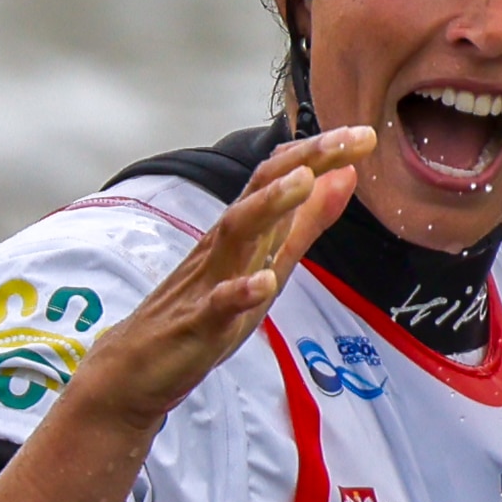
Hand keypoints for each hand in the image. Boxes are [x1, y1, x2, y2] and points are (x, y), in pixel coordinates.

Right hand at [68, 127, 371, 430]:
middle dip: (305, 160)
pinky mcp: (195, 324)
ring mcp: (208, 282)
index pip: (281, 177)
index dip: (321, 153)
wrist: (136, 367)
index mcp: (246, 231)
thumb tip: (344, 177)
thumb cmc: (204, 312)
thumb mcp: (267, 265)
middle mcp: (226, 245)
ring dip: (269, 205)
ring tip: (304, 181)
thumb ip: (304, 225)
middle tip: (350, 138)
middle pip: (261, 190)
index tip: (365, 134)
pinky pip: (216, 304)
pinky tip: (264, 282)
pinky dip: (240, 291)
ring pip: (236, 233)